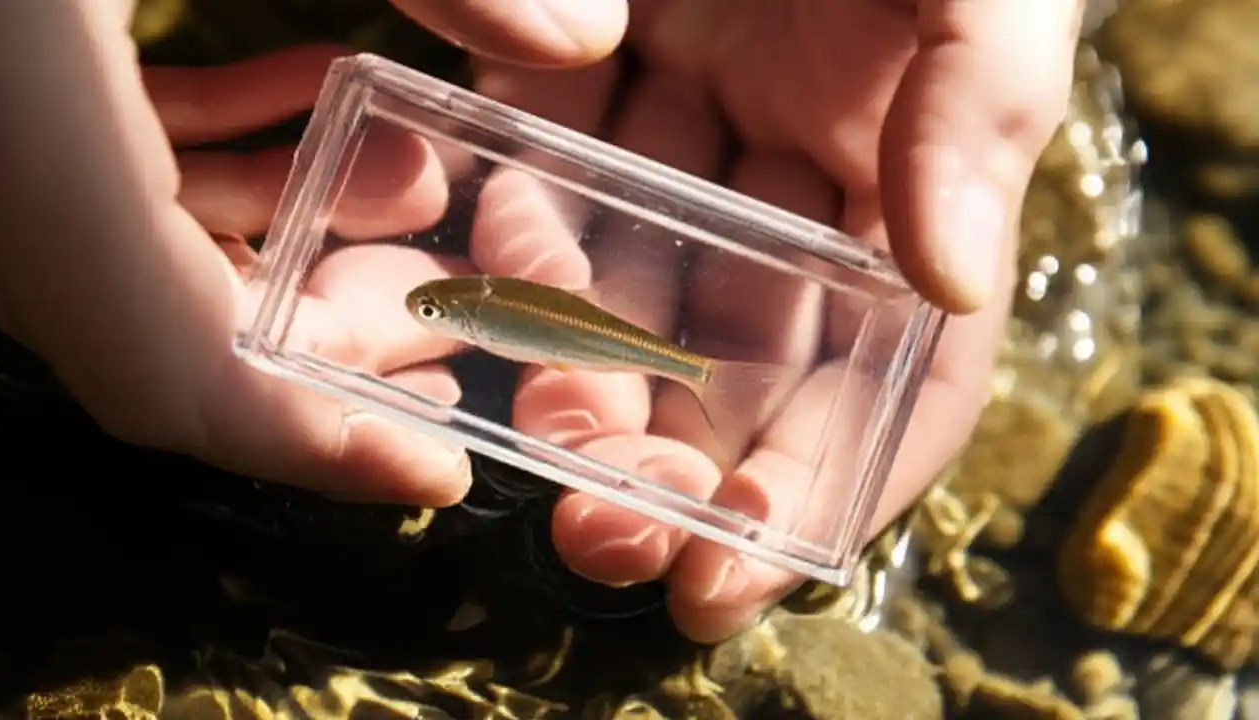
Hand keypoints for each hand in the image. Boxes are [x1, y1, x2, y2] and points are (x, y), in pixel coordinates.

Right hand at [0, 6, 502, 506]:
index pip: (171, 375)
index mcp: (21, 129)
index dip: (317, 445)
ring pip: (128, 248)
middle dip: (334, 334)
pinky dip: (216, 138)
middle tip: (455, 326)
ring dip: (289, 221)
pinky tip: (316, 84)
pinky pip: (89, 158)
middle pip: (165, 333)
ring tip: (416, 187)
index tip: (441, 470)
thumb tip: (582, 37)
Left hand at [366, 0, 1081, 641]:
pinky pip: (556, 171)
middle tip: (601, 542)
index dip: (820, 491)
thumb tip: (950, 285)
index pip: (890, 375)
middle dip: (680, 467)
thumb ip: (979, 120)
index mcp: (915, 174)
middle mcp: (805, 168)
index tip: (730, 584)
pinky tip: (500, 288)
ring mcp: (697, 116)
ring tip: (546, 442)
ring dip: (591, 375)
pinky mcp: (595, 60)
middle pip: (748, 362)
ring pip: (640, 287)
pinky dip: (531, 238)